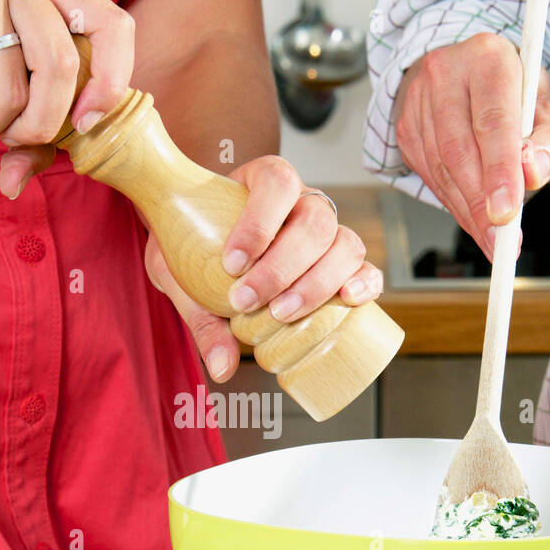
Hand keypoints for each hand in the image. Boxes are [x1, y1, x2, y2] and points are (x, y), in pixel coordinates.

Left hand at [144, 155, 382, 381]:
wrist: (201, 253)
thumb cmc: (193, 252)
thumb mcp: (182, 276)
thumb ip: (200, 317)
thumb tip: (223, 367)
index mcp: (263, 183)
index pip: (277, 182)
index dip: (259, 221)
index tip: (231, 263)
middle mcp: (302, 202)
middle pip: (315, 220)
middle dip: (282, 266)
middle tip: (247, 301)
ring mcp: (328, 233)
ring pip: (344, 244)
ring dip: (317, 282)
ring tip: (281, 313)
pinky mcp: (342, 265)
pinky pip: (367, 267)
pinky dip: (365, 282)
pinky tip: (348, 300)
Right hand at [394, 32, 549, 258]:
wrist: (468, 73)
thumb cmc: (512, 94)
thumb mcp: (543, 110)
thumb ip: (549, 144)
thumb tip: (532, 174)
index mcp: (487, 57)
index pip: (492, 120)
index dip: (499, 170)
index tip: (507, 212)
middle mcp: (446, 73)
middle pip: (459, 150)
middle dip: (480, 202)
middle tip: (501, 240)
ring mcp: (419, 101)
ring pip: (440, 168)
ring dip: (466, 210)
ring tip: (492, 239)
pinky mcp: (406, 127)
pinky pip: (428, 175)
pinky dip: (453, 203)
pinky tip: (472, 218)